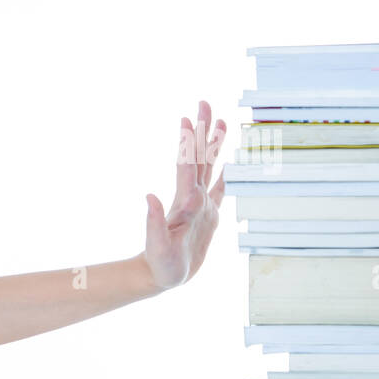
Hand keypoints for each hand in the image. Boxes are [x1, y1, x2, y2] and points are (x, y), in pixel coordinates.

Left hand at [143, 99, 226, 291]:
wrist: (159, 276)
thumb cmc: (159, 264)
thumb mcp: (156, 245)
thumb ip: (152, 222)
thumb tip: (147, 196)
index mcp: (182, 202)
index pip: (186, 166)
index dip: (188, 143)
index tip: (187, 119)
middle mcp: (190, 198)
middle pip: (198, 158)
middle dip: (202, 131)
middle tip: (204, 103)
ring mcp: (199, 204)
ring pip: (209, 168)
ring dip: (214, 144)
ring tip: (221, 121)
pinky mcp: (207, 216)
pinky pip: (219, 188)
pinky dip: (226, 173)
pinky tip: (232, 160)